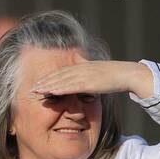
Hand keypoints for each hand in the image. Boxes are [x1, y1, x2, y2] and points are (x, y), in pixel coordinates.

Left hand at [30, 59, 153, 100]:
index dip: (48, 78)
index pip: (61, 72)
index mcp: (82, 67)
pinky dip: (60, 88)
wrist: (129, 74)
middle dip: (43, 83)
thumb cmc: (115, 76)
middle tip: (30, 90)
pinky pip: (71, 86)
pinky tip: (50, 92)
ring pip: (61, 80)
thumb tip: (79, 70)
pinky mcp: (89, 82)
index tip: (36, 84)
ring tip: (35, 92)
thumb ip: (86, 72)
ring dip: (47, 86)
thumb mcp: (97, 73)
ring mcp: (84, 74)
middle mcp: (81, 69)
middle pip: (58, 75)